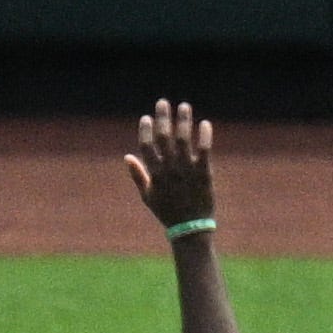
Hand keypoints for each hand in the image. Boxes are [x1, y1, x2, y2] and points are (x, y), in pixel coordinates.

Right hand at [126, 100, 215, 232]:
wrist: (191, 229)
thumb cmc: (168, 213)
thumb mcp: (148, 196)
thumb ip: (138, 175)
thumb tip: (127, 156)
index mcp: (155, 174)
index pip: (146, 146)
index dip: (145, 130)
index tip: (147, 117)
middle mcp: (170, 169)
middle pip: (163, 137)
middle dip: (162, 118)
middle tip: (163, 102)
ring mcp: (187, 171)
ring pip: (184, 140)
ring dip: (183, 120)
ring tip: (184, 106)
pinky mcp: (204, 174)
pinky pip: (204, 151)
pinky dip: (204, 136)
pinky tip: (205, 123)